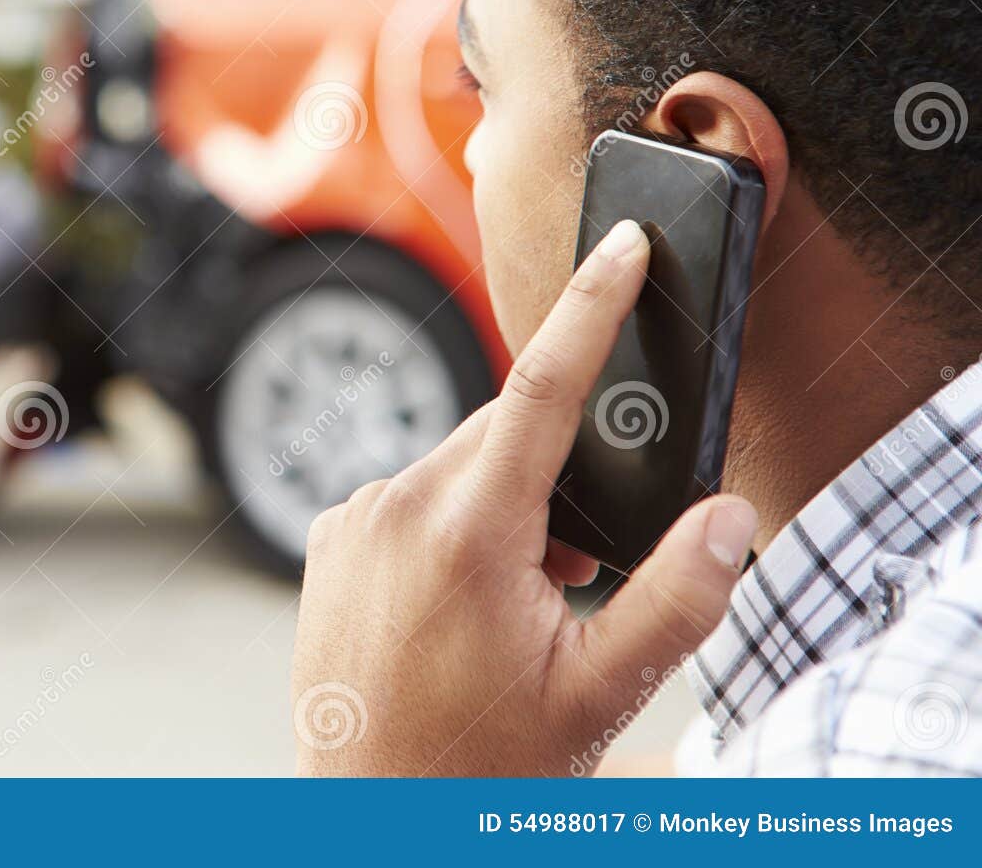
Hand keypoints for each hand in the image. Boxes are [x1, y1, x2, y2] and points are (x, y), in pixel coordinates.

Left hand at [291, 220, 757, 776]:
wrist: (371, 816)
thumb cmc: (480, 766)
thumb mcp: (601, 693)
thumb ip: (676, 598)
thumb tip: (727, 516)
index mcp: (468, 531)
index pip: (544, 389)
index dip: (591, 307)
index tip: (619, 244)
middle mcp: (396, 506)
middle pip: (503, 439)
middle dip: (552, 484)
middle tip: (569, 574)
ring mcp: (352, 522)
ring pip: (456, 470)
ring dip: (499, 509)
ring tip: (510, 604)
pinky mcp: (327, 540)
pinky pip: (407, 498)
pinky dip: (446, 525)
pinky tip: (455, 601)